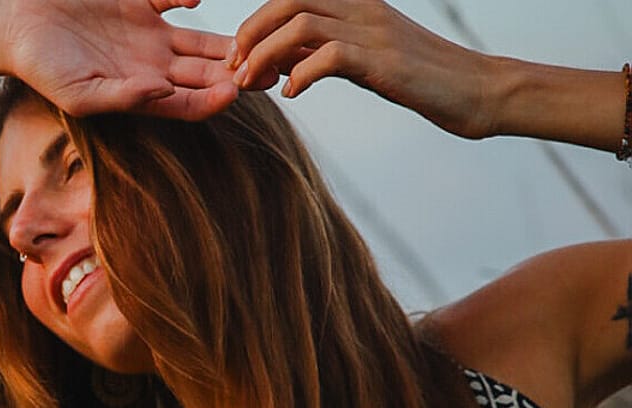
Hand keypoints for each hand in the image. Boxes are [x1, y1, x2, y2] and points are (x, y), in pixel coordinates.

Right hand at [3, 0, 239, 118]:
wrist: (15, 25)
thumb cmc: (40, 66)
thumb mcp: (79, 93)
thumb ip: (123, 96)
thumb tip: (165, 92)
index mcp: (139, 94)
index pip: (189, 104)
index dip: (215, 100)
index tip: (236, 90)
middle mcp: (150, 67)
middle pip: (205, 74)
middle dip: (239, 74)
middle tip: (270, 68)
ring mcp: (148, 34)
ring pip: (201, 42)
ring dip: (230, 43)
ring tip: (256, 38)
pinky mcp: (138, 2)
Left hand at [230, 0, 496, 138]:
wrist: (475, 90)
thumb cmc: (418, 79)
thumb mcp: (365, 58)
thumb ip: (326, 52)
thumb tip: (283, 63)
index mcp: (356, 3)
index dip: (257, 21)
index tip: (238, 55)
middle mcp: (362, 7)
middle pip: (288, 1)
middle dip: (251, 34)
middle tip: (235, 69)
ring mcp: (374, 31)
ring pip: (300, 24)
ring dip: (266, 55)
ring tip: (253, 83)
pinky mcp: (384, 61)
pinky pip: (330, 55)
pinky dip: (301, 73)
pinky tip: (293, 94)